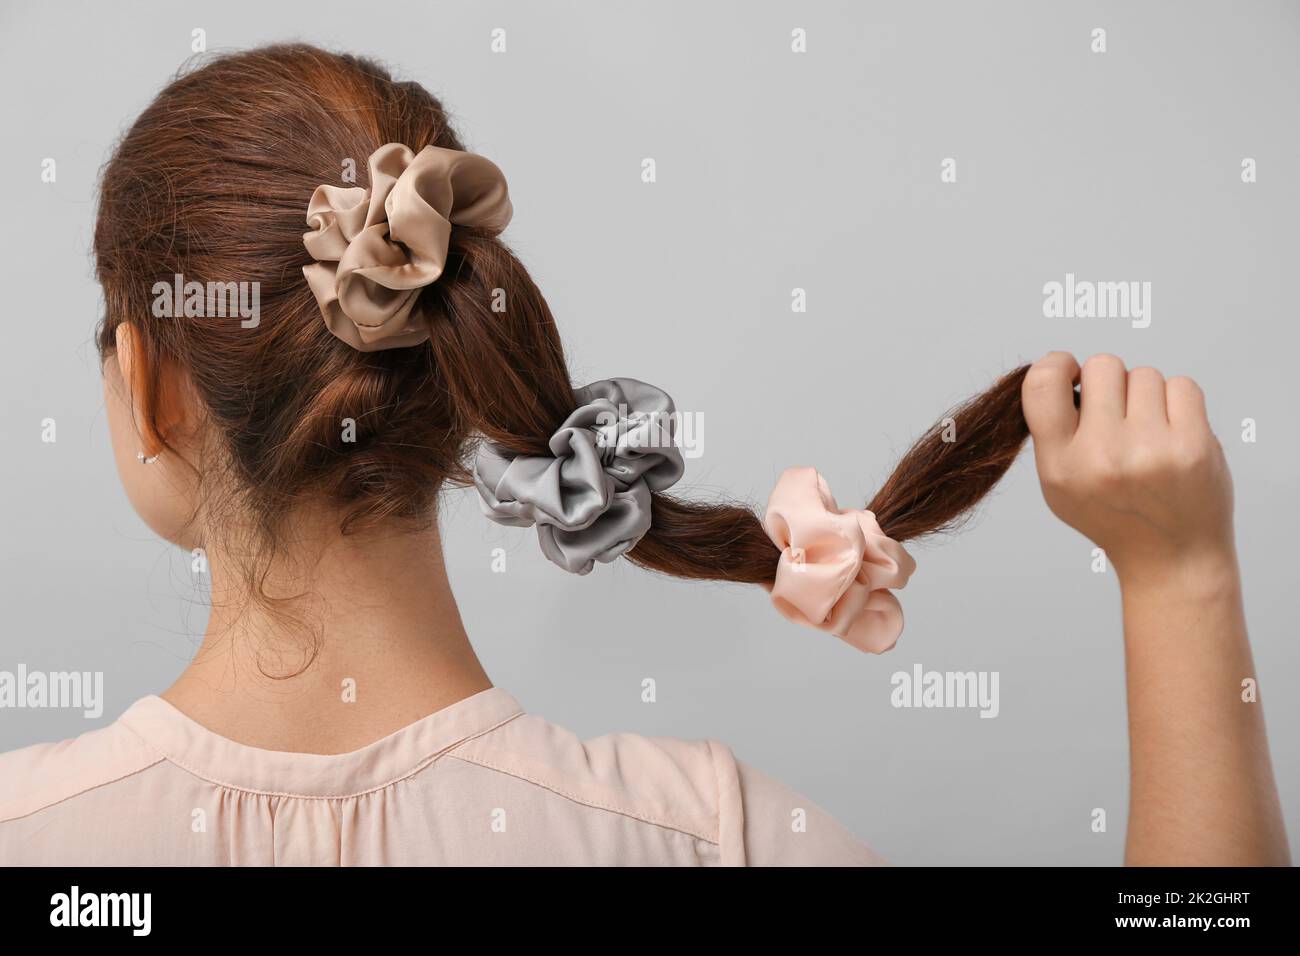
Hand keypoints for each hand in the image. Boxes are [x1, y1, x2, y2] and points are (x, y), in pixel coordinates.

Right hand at [1021, 352, 1234, 577]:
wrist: (1172, 555)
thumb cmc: (1114, 513)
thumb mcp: (1059, 484)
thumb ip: (1052, 431)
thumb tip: (1058, 370)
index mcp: (1061, 464)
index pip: (1042, 385)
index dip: (1057, 364)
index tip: (1070, 372)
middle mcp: (1101, 455)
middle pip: (1102, 365)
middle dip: (1110, 381)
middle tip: (1118, 413)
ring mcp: (1149, 449)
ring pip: (1144, 374)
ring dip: (1146, 394)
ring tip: (1148, 431)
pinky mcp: (1192, 445)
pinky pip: (1182, 385)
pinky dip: (1179, 401)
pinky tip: (1173, 431)